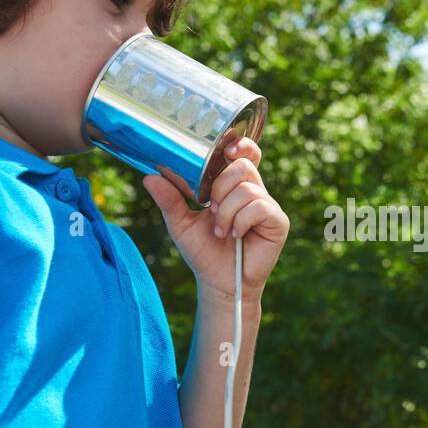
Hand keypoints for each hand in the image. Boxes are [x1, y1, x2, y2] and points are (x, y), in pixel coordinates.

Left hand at [142, 138, 289, 302]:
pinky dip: (241, 221)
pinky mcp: (278, 222)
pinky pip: (260, 207)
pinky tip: (236, 235)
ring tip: (221, 230)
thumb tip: (149, 176)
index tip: (226, 151)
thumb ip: (169, 199)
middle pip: (243, 166)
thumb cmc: (204, 252)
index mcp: (234, 186)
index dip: (241, 145)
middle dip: (220, 188)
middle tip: (212, 210)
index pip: (246, 153)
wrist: (219, 282)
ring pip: (247, 188)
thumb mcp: (181, 223)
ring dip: (227, 211)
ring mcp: (268, 206)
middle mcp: (254, 191)